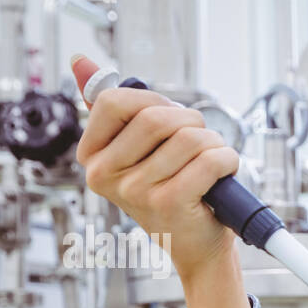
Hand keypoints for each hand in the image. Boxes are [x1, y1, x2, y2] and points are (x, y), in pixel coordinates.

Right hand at [71, 54, 238, 279]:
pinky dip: (227, 159)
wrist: (197, 246)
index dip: (152, 100)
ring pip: (187, 138)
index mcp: (92, 158)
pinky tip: (224, 171)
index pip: (113, 101)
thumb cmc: (172, 192)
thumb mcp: (137, 151)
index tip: (170, 116)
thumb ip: (110, 108)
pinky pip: (209, 160)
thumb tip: (81, 61)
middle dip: (189, 120)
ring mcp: (136, 192)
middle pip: (155, 117)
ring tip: (212, 161)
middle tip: (199, 139)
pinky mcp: (170, 203)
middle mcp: (106, 176)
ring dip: (213, 142)